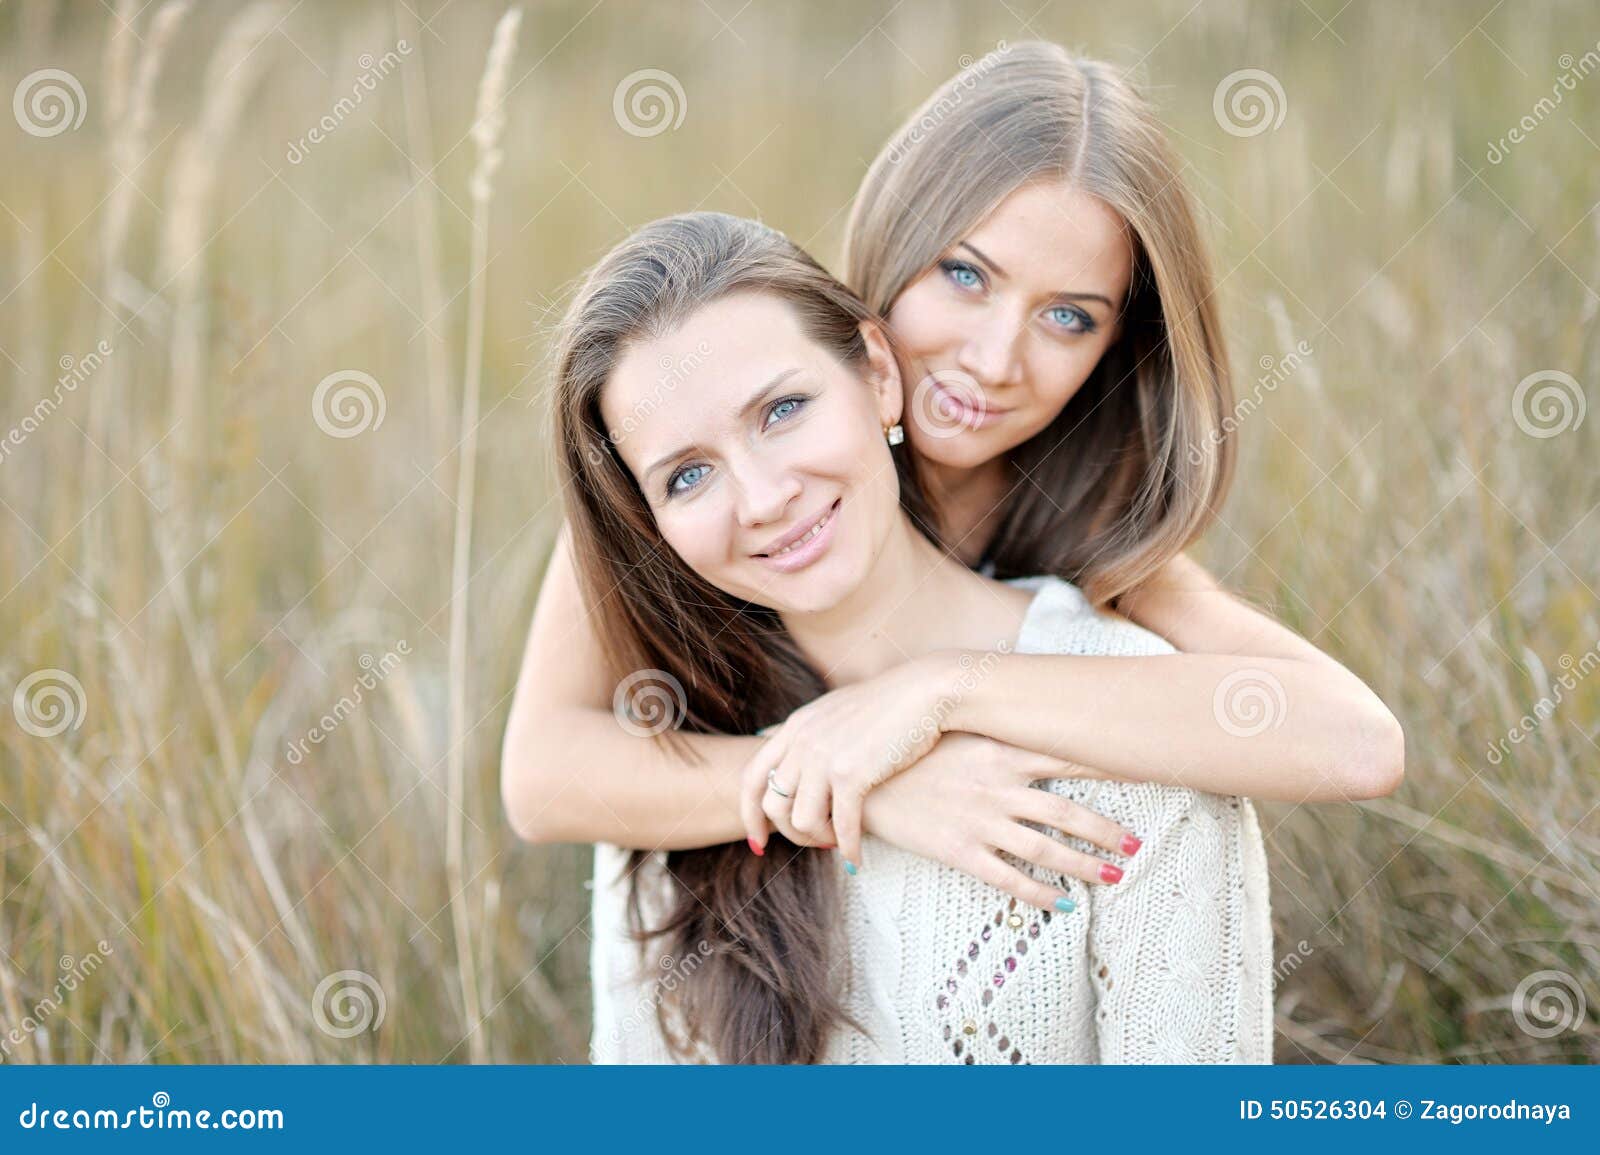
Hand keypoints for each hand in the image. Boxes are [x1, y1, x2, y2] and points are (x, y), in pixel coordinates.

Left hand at [739, 657, 950, 866]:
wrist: (924, 692)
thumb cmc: (887, 706)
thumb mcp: (835, 712)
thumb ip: (810, 733)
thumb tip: (785, 751)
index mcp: (795, 727)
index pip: (752, 776)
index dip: (750, 814)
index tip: (759, 841)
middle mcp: (802, 741)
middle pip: (773, 804)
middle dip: (789, 834)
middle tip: (813, 844)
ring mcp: (824, 756)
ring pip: (801, 820)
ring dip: (819, 840)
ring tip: (837, 843)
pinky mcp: (852, 773)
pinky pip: (841, 825)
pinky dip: (848, 848)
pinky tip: (856, 859)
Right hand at [862, 734, 1141, 909]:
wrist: (861, 779)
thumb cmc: (911, 753)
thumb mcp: (956, 733)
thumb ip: (994, 733)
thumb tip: (1029, 723)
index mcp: (999, 753)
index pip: (1065, 757)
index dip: (1105, 766)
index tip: (1142, 770)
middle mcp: (997, 787)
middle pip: (1067, 812)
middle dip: (1106, 830)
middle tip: (1137, 843)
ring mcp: (980, 821)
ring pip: (1047, 849)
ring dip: (1086, 864)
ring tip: (1117, 875)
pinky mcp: (960, 851)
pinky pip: (1010, 879)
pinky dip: (1041, 894)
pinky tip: (1065, 903)